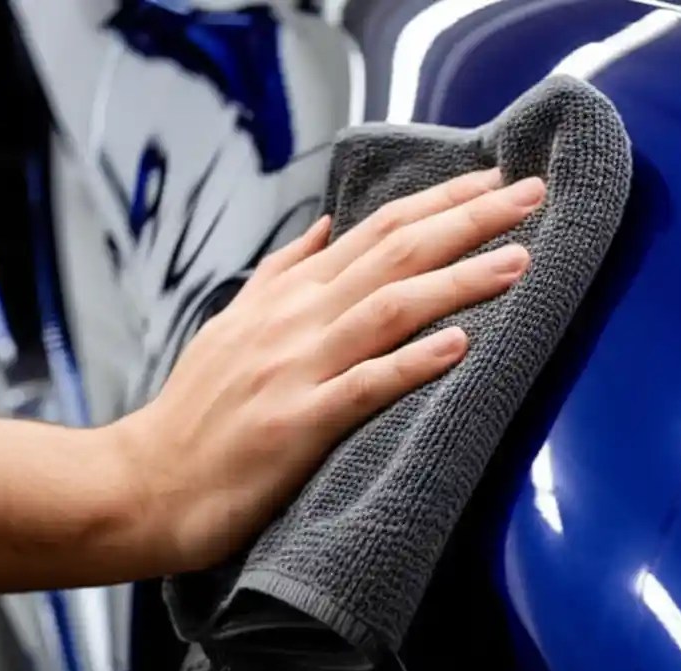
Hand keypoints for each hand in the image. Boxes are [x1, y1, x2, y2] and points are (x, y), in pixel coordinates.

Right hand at [108, 168, 544, 573]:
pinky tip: (459, 346)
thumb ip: (284, 272)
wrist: (148, 483)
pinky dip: (411, 363)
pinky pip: (364, 387)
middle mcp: (298, 319)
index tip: (497, 178)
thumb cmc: (199, 407)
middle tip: (532, 193)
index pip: (378, 229)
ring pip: (389, 309)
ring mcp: (297, 368)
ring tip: (519, 261)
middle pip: (395, 252)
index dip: (441, 201)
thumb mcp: (235, 322)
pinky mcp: (297, 424)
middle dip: (469, 219)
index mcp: (291, 294)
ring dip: (457, 281)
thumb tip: (327, 226)